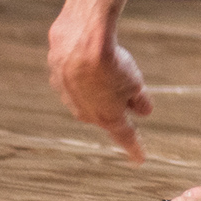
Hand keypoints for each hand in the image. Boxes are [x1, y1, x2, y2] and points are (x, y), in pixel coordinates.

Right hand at [48, 23, 154, 162]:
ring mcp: (66, 94)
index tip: (140, 160)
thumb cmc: (112, 65)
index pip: (124, 135)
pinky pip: (75, 77)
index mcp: (106, 117)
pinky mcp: (57, 75)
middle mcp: (83, 111)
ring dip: (100, 85)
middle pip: (104, 112)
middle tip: (131, 92)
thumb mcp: (135, 83)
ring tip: (111, 66)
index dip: (134, 147)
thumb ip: (139, 100)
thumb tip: (144, 111)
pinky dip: (85, 71)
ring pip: (88, 95)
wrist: (81, 41)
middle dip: (117, 105)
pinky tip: (90, 58)